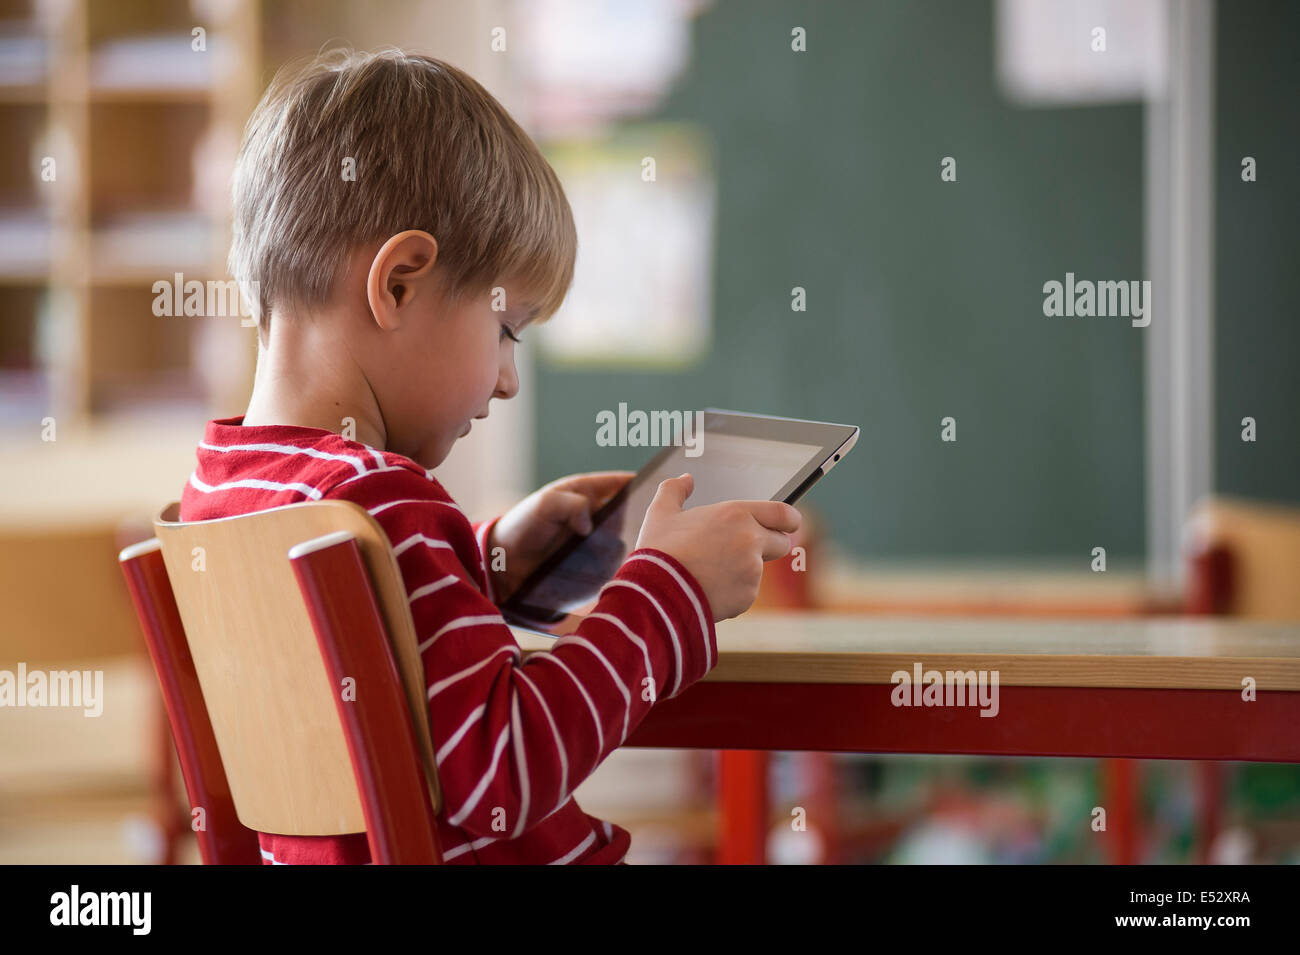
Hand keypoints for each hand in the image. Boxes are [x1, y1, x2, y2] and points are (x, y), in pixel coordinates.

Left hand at [485, 470, 634, 601]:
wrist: (506, 564)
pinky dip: (587, 574)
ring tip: (571, 554)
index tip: (648, 487)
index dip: (639, 484)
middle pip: (629, 520)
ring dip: (598, 553)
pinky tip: (566, 573)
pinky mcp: (595, 573)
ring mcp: (599, 547)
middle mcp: (600, 520)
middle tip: (595, 532)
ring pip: (617, 550)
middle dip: (619, 526)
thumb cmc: (524, 525)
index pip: (623, 484)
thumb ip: (570, 504)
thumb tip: (589, 524)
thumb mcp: (544, 504)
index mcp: (590, 494)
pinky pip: (603, 574)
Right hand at [635, 473, 800, 620]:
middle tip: (741, 550)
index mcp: (736, 514)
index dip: (789, 519)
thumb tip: (686, 479)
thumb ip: (675, 489)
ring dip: (743, 571)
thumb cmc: (658, 551)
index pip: (783, 513)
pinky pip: (746, 592)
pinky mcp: (747, 597)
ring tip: (709, 572)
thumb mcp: (660, 513)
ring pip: (758, 569)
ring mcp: (752, 570)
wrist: (655, 596)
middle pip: (782, 543)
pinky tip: (708, 589)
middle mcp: (750, 540)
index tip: (788, 524)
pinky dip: (733, 592)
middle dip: (768, 546)